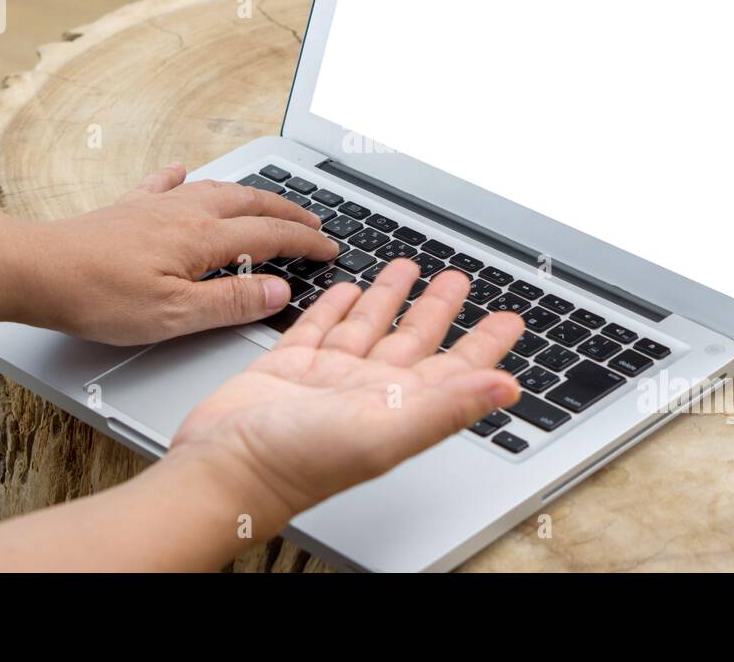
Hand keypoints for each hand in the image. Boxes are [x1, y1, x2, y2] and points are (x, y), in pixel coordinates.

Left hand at [25, 163, 338, 344]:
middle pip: (252, 202)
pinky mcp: (129, 209)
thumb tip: (279, 292)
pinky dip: (183, 177)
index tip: (330, 249)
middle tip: (314, 222)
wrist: (37, 270)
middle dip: (288, 211)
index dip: (305, 242)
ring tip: (268, 200)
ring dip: (250, 194)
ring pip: (217, 189)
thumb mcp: (175, 315)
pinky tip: (182, 171)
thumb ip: (231, 303)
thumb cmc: (99, 296)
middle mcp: (185, 211)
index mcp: (203, 237)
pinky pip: (164, 184)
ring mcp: (156, 206)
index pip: (270, 234)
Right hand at [166, 259, 523, 537]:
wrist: (224, 466)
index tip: (509, 320)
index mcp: (399, 404)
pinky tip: (347, 289)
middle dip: (438, 308)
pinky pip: (319, 328)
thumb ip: (449, 406)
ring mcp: (327, 378)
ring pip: (369, 326)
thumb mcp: (388, 429)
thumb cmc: (300, 462)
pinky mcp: (287, 368)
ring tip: (408, 267)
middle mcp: (367, 390)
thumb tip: (509, 387)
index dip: (484, 344)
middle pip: (415, 339)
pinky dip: (336, 307)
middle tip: (457, 279)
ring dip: (390, 297)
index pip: (455, 369)